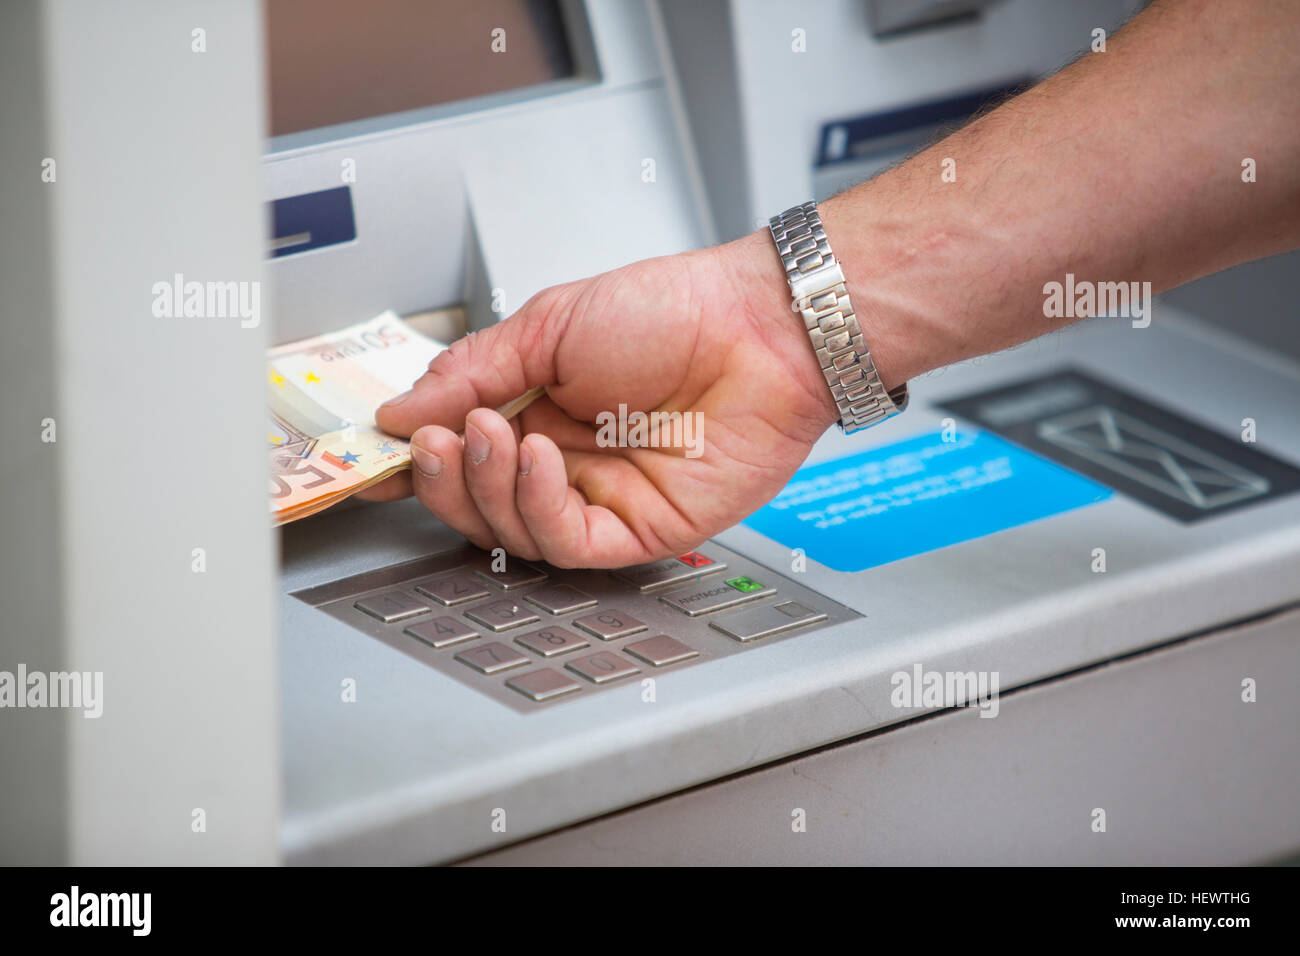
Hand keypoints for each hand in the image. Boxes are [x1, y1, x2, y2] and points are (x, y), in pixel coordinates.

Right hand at [360, 232, 841, 567]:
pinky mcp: (641, 529)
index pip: (461, 452)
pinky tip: (537, 457)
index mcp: (537, 410)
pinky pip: (569, 541)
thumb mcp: (550, 325)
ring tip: (485, 432)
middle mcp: (565, 460)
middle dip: (444, 478)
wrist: (760, 326)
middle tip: (432, 442)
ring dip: (486, 485)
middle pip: (477, 503)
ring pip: (514, 530)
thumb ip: (472, 372)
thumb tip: (401, 409)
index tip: (374, 455)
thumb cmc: (674, 311)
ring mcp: (602, 497)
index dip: (417, 460)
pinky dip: (539, 504)